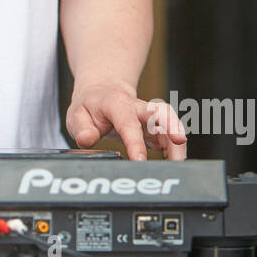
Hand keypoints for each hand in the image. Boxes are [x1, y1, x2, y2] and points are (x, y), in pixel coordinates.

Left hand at [66, 81, 186, 160]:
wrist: (103, 92)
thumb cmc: (90, 107)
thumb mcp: (77, 115)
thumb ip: (81, 128)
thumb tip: (87, 139)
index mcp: (117, 105)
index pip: (128, 123)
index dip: (135, 141)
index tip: (139, 159)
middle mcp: (138, 107)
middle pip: (161, 112)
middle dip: (173, 127)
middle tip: (179, 146)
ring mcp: (150, 116)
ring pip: (171, 123)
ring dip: (177, 143)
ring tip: (177, 165)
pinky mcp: (157, 126)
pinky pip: (170, 135)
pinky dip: (175, 149)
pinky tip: (173, 163)